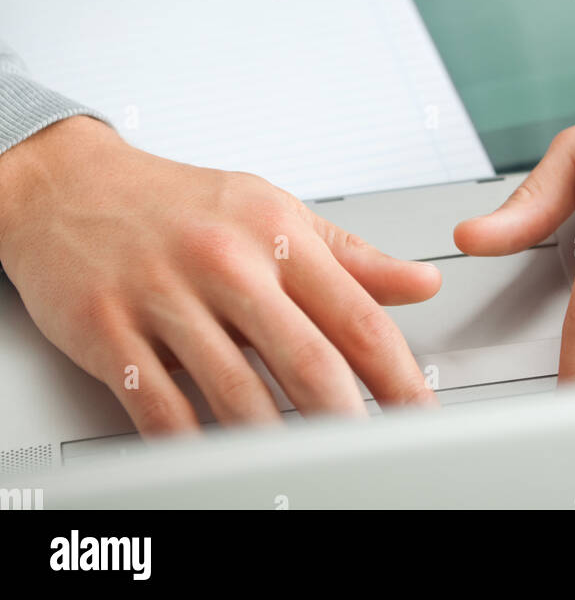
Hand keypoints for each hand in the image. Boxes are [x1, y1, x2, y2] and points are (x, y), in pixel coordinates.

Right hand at [0, 117, 439, 432]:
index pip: (355, 314)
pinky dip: (195, 448)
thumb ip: (349, 254)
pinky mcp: (110, 332)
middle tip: (376, 457)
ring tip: (308, 472)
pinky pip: (161, 409)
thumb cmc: (176, 202)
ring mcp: (166, 298)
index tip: (421, 412)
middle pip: (307, 361)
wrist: (72, 184)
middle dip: (349, 423)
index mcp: (275, 232)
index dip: (397, 374)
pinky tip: (220, 464)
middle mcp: (226, 262)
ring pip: (238, 395)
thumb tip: (420, 282)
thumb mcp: (271, 209)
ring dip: (279, 446)